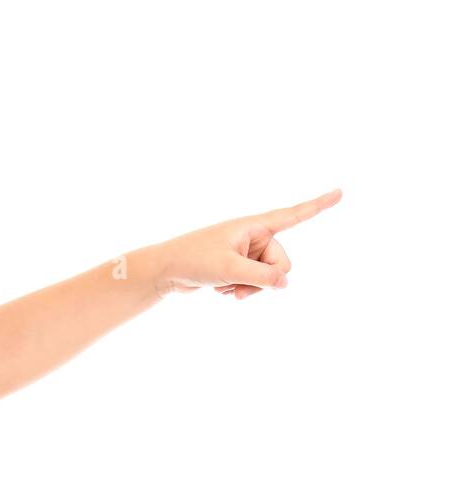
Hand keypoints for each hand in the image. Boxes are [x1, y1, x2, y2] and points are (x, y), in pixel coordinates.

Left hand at [153, 188, 341, 300]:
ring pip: (268, 279)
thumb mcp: (230, 269)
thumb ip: (261, 277)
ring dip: (249, 288)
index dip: (318, 205)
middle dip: (265, 280)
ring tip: (226, 287)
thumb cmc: (193, 260)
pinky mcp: (237, 267)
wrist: (164, 270)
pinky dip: (239, 290)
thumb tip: (285, 284)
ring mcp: (246, 253)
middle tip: (239, 284)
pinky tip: (220, 288)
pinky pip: (252, 284)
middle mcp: (253, 237)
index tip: (341, 192)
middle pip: (282, 265)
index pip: (292, 215)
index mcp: (254, 225)